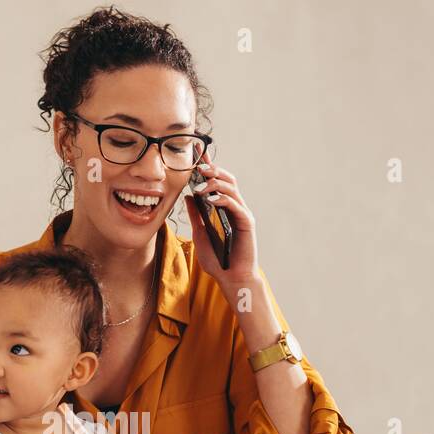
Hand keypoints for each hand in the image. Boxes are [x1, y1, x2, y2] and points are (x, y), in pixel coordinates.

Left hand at [183, 161, 258, 288]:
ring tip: (200, 185)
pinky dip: (223, 199)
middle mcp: (235, 208)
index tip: (198, 155)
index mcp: (225, 209)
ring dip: (216, 183)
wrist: (231, 278)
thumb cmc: (218, 260)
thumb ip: (195, 216)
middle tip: (198, 166)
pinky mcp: (246, 223)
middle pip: (227, 179)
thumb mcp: (200, 234)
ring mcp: (242, 214)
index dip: (210, 167)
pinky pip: (236, 205)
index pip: (217, 182)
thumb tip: (187, 197)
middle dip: (213, 169)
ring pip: (232, 188)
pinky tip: (211, 199)